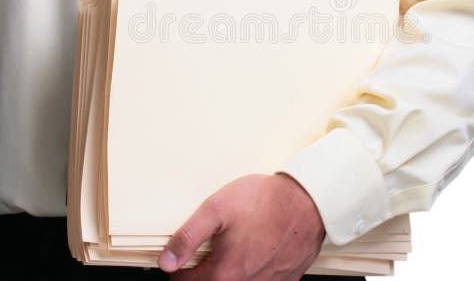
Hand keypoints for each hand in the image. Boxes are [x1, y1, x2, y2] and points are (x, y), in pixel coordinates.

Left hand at [158, 173, 325, 280]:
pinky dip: (255, 273)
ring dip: (231, 273)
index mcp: (223, 273)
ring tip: (236, 248)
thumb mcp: (216, 209)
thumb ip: (187, 237)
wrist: (307, 201)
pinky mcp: (286, 279)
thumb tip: (166, 261)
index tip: (182, 257)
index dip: (179, 269)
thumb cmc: (266, 202)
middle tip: (211, 250)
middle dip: (205, 273)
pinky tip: (257, 253)